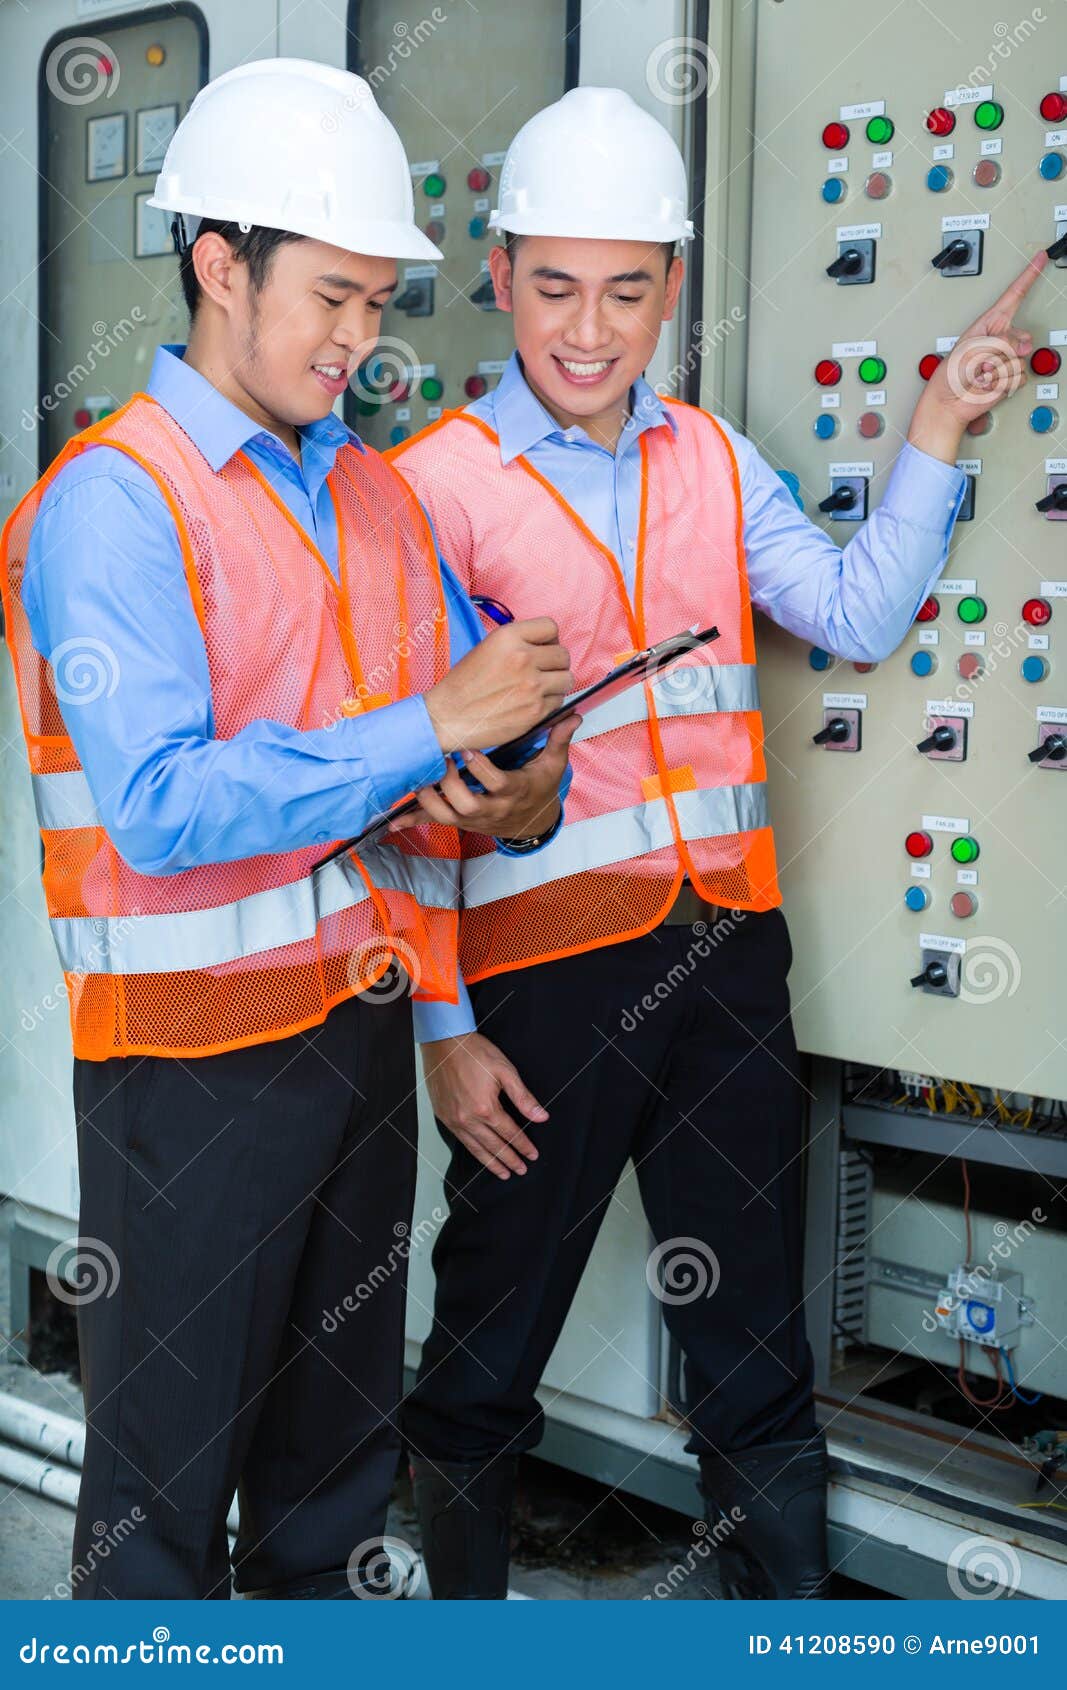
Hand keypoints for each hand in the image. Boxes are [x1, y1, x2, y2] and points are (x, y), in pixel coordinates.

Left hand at [388, 715, 577, 837]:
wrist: (533, 821)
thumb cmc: (540, 787)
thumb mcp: (553, 766)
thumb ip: (558, 740)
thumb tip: (573, 715)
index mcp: (514, 791)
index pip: (497, 784)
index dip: (482, 769)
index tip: (469, 750)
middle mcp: (492, 809)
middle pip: (467, 804)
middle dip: (451, 784)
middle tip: (440, 760)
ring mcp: (474, 819)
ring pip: (447, 817)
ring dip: (429, 800)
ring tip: (420, 779)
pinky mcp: (461, 822)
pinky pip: (435, 823)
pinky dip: (413, 821)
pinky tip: (393, 823)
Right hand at [420, 1032, 547, 1178]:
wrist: (443, 1042)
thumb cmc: (474, 1052)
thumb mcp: (505, 1071)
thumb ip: (523, 1098)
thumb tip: (540, 1117)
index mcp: (485, 1108)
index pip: (510, 1133)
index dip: (523, 1146)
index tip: (533, 1155)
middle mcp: (468, 1119)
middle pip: (493, 1146)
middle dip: (510, 1159)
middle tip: (521, 1170)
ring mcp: (453, 1120)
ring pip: (476, 1148)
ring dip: (491, 1162)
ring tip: (504, 1173)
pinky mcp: (443, 1116)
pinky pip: (461, 1141)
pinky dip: (474, 1151)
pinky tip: (480, 1155)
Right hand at [425, 618, 573, 752]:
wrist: (448, 716)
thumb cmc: (463, 684)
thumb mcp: (487, 648)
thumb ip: (517, 642)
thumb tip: (545, 646)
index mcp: (508, 636)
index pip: (551, 627)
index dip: (548, 640)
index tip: (541, 649)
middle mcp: (523, 657)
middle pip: (563, 654)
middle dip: (554, 663)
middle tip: (540, 671)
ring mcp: (532, 685)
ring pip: (567, 678)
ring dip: (556, 683)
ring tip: (538, 687)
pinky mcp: (536, 710)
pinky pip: (559, 701)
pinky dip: (550, 702)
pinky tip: (531, 703)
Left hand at [908, 248, 1047, 460]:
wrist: (949, 401)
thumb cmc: (951, 373)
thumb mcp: (972, 348)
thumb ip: (1000, 341)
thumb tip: (1021, 347)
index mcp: (989, 324)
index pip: (1014, 295)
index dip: (1028, 276)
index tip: (1040, 257)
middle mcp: (1001, 340)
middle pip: (1023, 337)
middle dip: (1005, 350)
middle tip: (985, 360)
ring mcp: (1006, 359)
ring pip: (1020, 360)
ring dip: (998, 370)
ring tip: (981, 374)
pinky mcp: (1010, 377)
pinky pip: (1019, 376)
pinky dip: (1002, 382)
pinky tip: (988, 383)